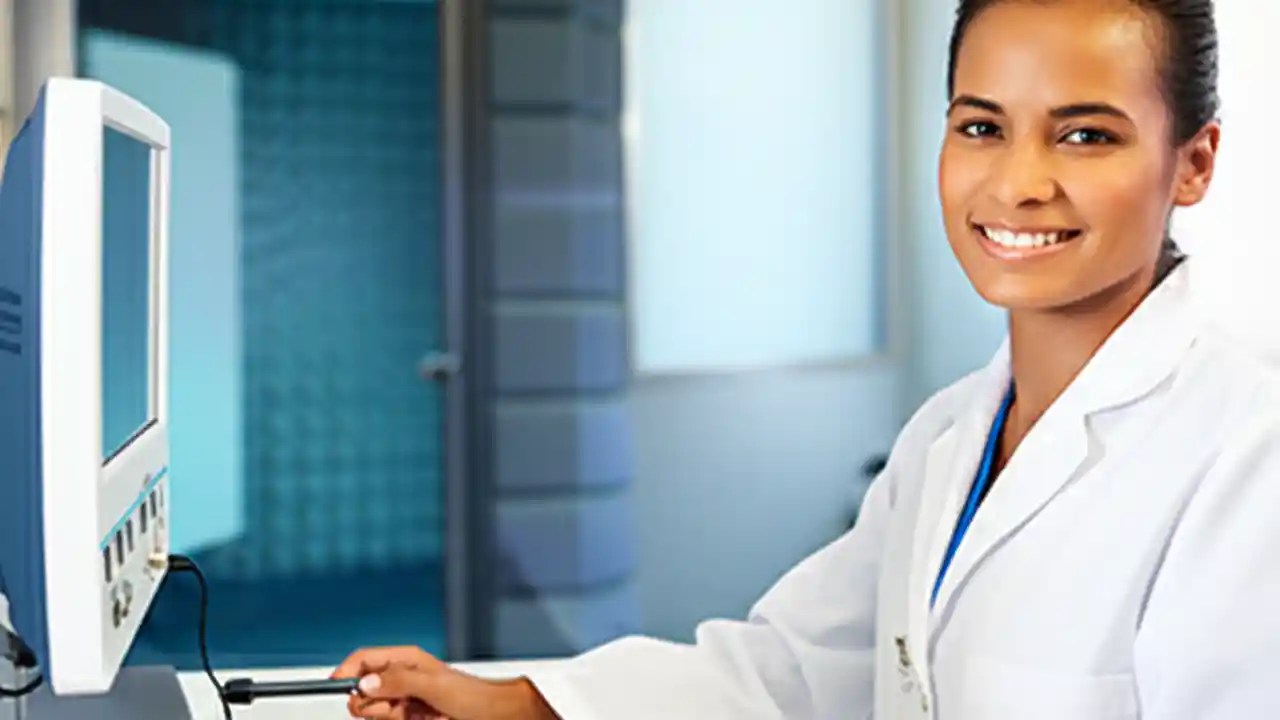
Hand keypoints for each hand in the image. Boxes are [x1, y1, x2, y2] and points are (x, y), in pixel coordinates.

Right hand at [332, 646, 558, 719]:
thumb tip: (366, 682)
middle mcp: (398, 676)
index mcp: (403, 659)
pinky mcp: (404, 716)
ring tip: (410, 713)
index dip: (346, 671)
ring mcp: (401, 697)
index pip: (362, 659)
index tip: (336, 687)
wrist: (489, 716)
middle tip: (393, 706)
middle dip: (370, 701)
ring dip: (383, 714)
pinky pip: (384, 719)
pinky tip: (413, 718)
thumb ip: (398, 681)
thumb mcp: (432, 685)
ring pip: (371, 708)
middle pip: (362, 687)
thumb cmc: (470, 693)